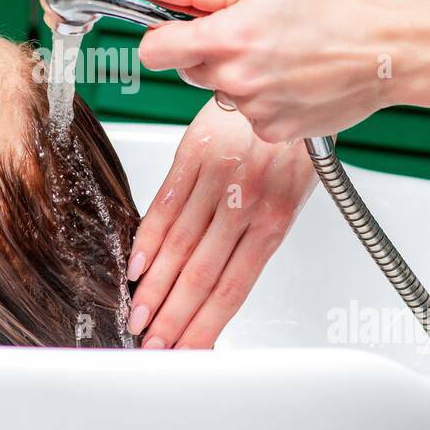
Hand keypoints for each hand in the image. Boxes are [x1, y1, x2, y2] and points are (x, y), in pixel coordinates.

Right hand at [126, 97, 315, 347]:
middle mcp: (247, 204)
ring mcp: (219, 180)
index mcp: (275, 220)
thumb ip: (257, 232)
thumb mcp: (291, 191)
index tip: (186, 351)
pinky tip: (136, 267)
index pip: (235, 288)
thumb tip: (221, 279)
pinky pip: (167, 203)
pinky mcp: (194, 154)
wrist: (293, 78)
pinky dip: (149, 238)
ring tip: (138, 318)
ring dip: (155, 287)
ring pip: (182, 246)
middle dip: (175, 318)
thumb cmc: (292, 139)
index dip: (207, 324)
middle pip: (203, 275)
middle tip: (152, 347)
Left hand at [132, 0, 429, 142]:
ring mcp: (255, 110)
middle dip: (208, 53)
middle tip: (249, 35)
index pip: (153, 51)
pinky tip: (291, 80)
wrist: (385, 50)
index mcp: (226, 38)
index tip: (175, 31)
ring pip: (220, 93)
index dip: (160, 38)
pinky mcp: (273, 131)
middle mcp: (236, 79)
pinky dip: (263, 100)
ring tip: (280, 56)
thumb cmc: (332, 12)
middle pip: (187, 71)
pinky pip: (248, 115)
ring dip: (238, 77)